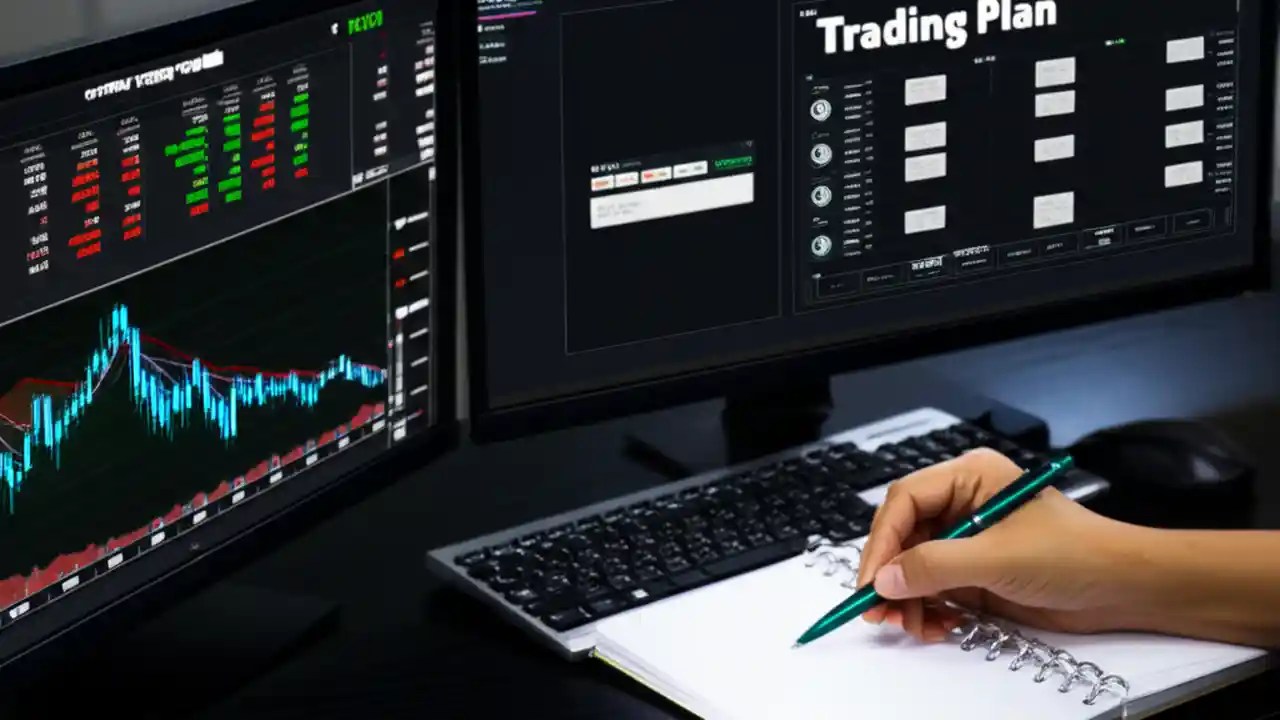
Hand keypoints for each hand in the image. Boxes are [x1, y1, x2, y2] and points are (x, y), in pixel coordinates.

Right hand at [856, 448, 1147, 641]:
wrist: (1124, 589)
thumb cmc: (1074, 555)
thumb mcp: (999, 558)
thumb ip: (936, 566)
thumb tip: (884, 581)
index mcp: (970, 477)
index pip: (905, 501)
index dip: (882, 541)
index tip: (872, 581)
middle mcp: (963, 503)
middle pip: (903, 535)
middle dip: (891, 575)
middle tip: (879, 612)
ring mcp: (967, 539)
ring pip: (913, 566)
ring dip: (907, 598)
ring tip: (913, 625)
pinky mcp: (974, 572)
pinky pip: (933, 589)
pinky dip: (928, 610)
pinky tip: (938, 627)